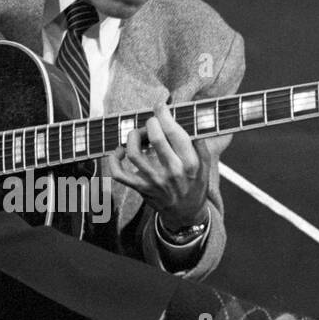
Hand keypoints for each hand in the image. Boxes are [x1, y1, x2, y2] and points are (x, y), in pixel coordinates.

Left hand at [106, 104, 208, 229]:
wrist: (186, 213)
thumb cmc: (195, 184)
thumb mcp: (205, 164)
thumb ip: (199, 142)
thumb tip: (189, 118)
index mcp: (189, 163)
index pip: (174, 132)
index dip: (164, 114)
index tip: (160, 106)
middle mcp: (171, 172)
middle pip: (155, 138)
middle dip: (150, 123)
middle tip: (152, 121)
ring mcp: (154, 181)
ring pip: (134, 152)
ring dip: (133, 136)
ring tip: (139, 134)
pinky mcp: (140, 188)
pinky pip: (119, 173)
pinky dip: (114, 159)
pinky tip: (120, 150)